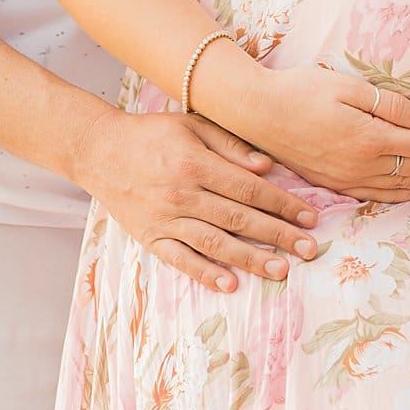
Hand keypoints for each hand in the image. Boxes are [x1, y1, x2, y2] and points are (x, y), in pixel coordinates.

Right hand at [73, 108, 320, 291]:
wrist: (98, 150)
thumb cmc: (151, 134)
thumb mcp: (191, 125)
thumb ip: (230, 144)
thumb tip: (267, 167)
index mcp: (196, 163)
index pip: (249, 189)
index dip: (283, 204)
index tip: (310, 217)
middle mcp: (182, 194)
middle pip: (239, 219)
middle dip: (278, 235)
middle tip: (310, 249)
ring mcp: (165, 219)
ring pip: (215, 243)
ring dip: (251, 259)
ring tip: (281, 270)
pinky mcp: (150, 237)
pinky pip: (180, 259)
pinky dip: (205, 272)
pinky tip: (230, 284)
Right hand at [236, 67, 409, 201]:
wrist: (255, 112)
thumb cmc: (300, 90)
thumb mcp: (348, 87)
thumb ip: (392, 106)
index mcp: (371, 138)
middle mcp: (363, 165)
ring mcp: (347, 178)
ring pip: (404, 186)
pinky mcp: (333, 182)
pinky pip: (378, 194)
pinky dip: (405, 196)